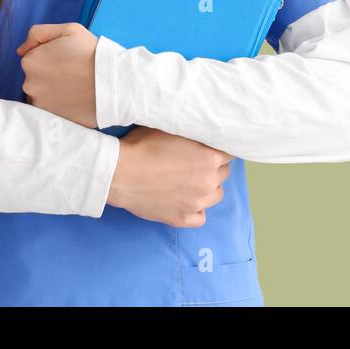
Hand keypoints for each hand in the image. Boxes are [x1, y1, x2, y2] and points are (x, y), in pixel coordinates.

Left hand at [16, 22, 99, 127]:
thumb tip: (21, 50)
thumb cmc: (93, 53)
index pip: (33, 57)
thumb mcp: (69, 30)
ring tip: (75, 86)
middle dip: (50, 73)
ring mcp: (39, 103)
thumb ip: (39, 33)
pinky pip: (50, 108)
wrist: (114, 83)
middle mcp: (29, 83)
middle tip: (73, 72)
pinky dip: (59, 103)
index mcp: (31, 60)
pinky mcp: (50, 117)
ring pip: (42, 93)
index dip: (52, 55)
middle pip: (36, 76)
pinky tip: (74, 97)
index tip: (68, 58)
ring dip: (53, 90)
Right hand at [107, 126, 232, 226]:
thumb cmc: (143, 146)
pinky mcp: (182, 218)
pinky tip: (187, 201)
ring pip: (216, 195)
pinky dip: (197, 210)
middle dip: (214, 167)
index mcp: (210, 158)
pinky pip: (201, 218)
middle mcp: (208, 181)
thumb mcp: (174, 130)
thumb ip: (195, 135)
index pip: (229, 153)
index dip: (218, 149)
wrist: (120, 173)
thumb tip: (205, 133)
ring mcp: (196, 202)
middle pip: (223, 173)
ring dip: (208, 188)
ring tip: (192, 181)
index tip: (209, 148)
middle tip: (196, 162)